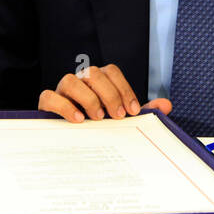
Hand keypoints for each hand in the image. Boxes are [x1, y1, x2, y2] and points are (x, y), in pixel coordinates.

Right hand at [38, 64, 172, 122]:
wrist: (71, 143)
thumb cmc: (99, 126)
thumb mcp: (123, 120)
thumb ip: (143, 112)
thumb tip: (166, 105)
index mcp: (98, 81)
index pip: (111, 71)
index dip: (123, 88)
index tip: (133, 111)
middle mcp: (80, 81)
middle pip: (93, 73)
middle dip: (109, 94)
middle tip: (118, 116)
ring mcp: (62, 90)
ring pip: (71, 80)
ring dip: (88, 98)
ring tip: (98, 118)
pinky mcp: (46, 104)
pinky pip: (50, 97)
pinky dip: (64, 107)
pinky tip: (78, 120)